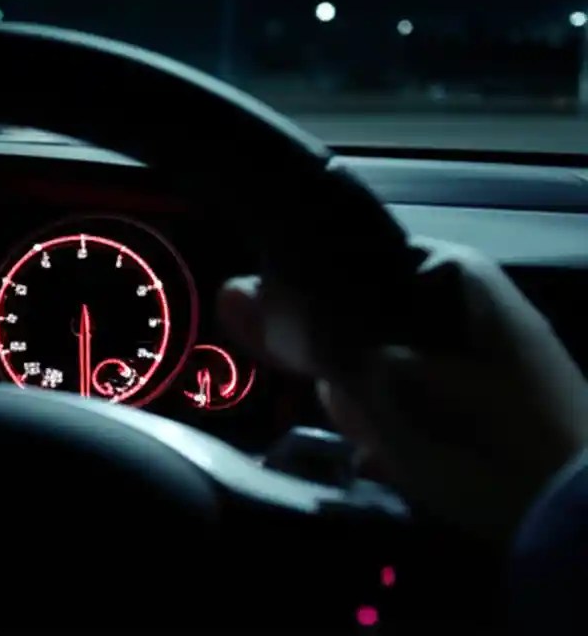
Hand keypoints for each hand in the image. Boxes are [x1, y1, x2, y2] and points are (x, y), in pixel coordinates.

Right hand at [218, 237, 587, 540]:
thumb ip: (303, 332)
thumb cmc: (474, 435)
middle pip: (351, 323)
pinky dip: (398, 430)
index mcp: (443, 268)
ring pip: (376, 370)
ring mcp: (478, 348)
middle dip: (344, 377)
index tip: (311, 364)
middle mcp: (462, 295)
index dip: (308, 316)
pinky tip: (407, 458)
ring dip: (369, 411)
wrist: (569, 517)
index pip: (334, 265)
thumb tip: (230, 290)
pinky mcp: (487, 397)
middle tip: (369, 418)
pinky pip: (409, 401)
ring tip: (393, 445)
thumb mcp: (375, 382)